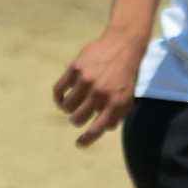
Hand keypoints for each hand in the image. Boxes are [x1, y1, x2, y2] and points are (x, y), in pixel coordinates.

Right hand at [52, 29, 147, 145]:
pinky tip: (62, 97)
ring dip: (68, 108)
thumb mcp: (129, 94)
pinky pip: (59, 90)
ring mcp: (87, 80)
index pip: (97, 128)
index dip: (87, 139)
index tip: (80, 143)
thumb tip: (105, 128)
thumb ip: (119, 112)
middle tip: (80, 115)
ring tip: (74, 103)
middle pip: (77, 119)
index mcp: (116, 101)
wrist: (124, 44)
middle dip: (77, 120)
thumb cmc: (126, 72)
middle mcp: (101, 92)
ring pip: (66, 106)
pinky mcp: (75, 68)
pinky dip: (58, 97)